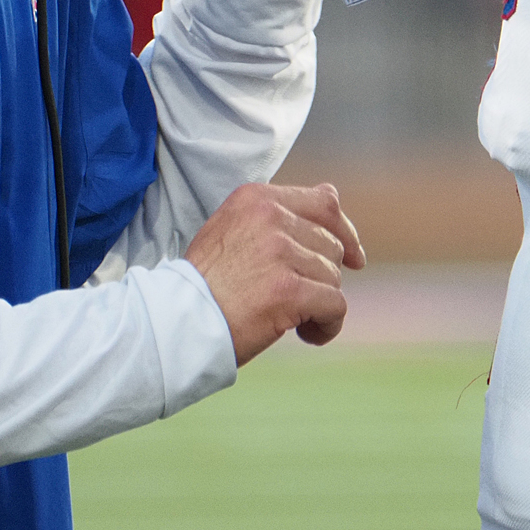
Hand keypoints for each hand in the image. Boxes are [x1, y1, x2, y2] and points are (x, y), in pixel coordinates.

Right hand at [184, 183, 365, 364]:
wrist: (175, 323)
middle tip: (294, 301)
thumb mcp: (234, 229)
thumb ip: (278, 213)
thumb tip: (332, 194)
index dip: (344, 232)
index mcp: (257, 199)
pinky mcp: (289, 290)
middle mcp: (271, 217)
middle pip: (331, 246)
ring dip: (320, 305)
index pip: (325, 202)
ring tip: (292, 320)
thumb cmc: (204, 284)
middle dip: (321, 278)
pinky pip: (336, 306)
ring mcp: (280, 252)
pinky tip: (306, 335)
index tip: (354, 258)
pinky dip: (327, 326)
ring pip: (334, 278)